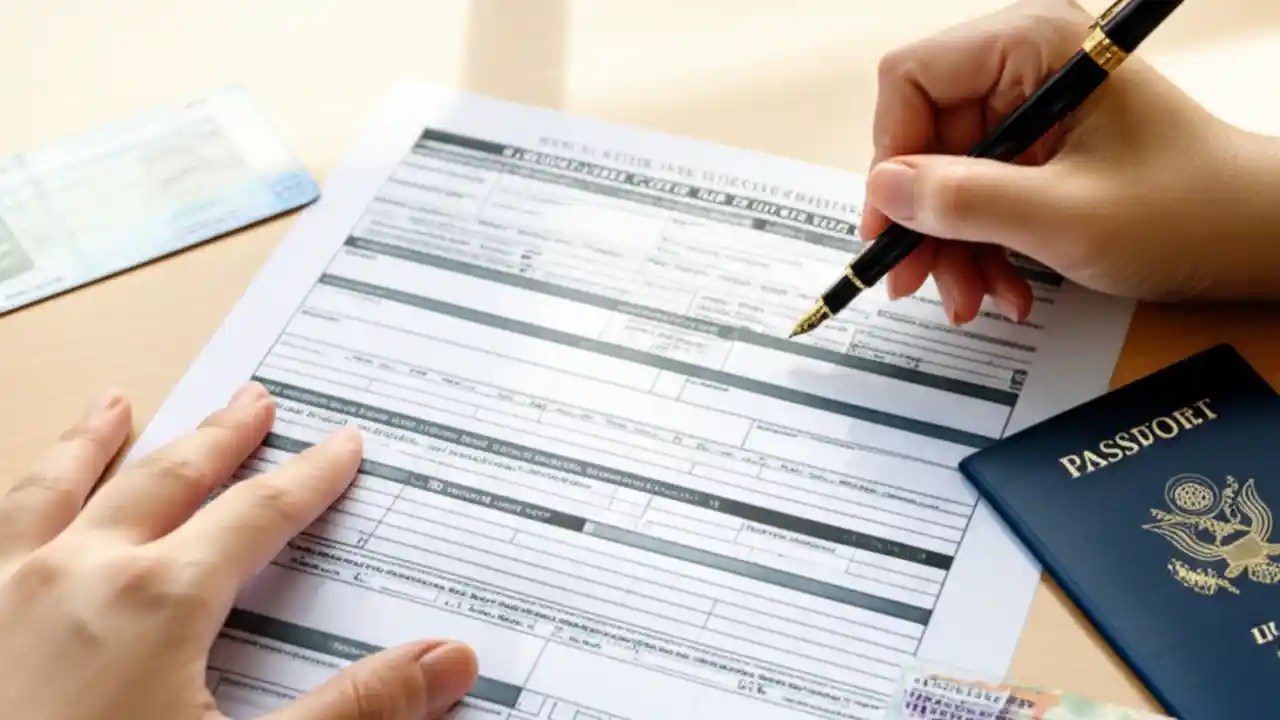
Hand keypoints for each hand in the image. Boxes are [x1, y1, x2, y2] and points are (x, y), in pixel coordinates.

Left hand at [0, 383, 477, 719]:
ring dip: (95, 442)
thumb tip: (447, 659)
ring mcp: (2, 592)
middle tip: (252, 402)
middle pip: (167, 480)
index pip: (258, 515)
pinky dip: (21, 493)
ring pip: (58, 488)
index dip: (310, 477)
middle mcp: (76, 575)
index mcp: (157, 601)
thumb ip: (353, 710)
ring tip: (114, 405)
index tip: (341, 445)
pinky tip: (23, 498)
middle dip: (219, 438)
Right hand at [862, 0, 1279, 323]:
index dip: (890, 155)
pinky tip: (1002, 287)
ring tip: (974, 299)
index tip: (889, 226)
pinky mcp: (1034, 150)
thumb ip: (968, 201)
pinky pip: (976, 195)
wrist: (1254, 240)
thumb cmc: (1189, 212)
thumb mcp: (1066, 217)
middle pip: (924, 137)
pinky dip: (979, 246)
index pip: (913, 79)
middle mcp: (1023, 67)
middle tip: (919, 284)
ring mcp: (1029, 110)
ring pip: (944, 176)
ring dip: (950, 246)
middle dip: (925, 220)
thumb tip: (883, 190)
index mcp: (1034, 46)